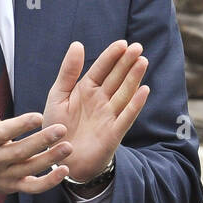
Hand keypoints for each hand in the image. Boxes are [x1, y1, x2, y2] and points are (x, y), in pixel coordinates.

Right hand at [0, 74, 72, 194]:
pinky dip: (49, 182)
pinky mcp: (14, 187)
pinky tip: (65, 170)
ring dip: (50, 159)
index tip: (39, 116)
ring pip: (29, 169)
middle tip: (62, 129)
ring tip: (69, 147)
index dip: (20, 125)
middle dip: (41, 141)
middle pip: (19, 152)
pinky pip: (33, 187)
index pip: (3, 132)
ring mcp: (5, 175)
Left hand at [42, 40, 149, 182]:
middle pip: (117, 77)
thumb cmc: (58, 128)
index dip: (112, 56)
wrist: (61, 159)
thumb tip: (77, 44)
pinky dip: (135, 104)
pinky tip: (144, 90)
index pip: (101, 68)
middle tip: (138, 47)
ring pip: (124, 93)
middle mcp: (101, 99)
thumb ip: (68, 72)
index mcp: (86, 89)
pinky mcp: (114, 132)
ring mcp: (109, 115)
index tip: (122, 43)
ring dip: (134, 78)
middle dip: (127, 62)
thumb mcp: (58, 97)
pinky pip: (126, 116)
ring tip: (142, 62)